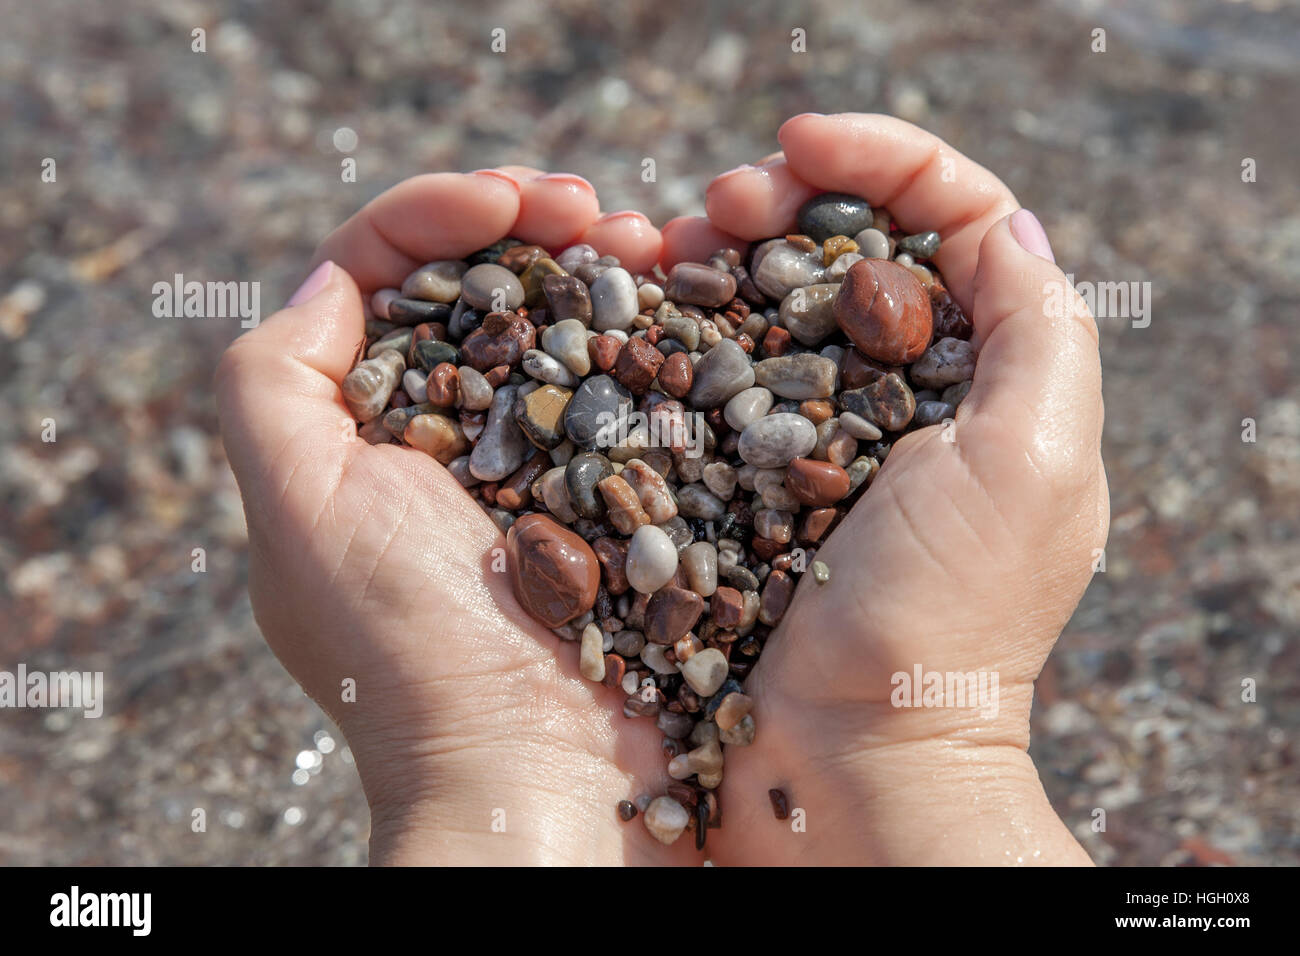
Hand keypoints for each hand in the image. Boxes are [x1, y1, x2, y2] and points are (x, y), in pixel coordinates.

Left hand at [216, 168, 705, 863]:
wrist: (539, 775)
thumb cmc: (411, 648)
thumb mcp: (296, 507)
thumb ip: (274, 380)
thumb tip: (338, 276)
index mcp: (362, 434)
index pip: (386, 279)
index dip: (439, 216)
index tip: (514, 199)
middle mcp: (448, 442)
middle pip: (481, 292)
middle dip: (532, 229)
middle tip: (598, 210)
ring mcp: (539, 469)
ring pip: (562, 330)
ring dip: (600, 270)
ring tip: (648, 242)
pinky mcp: (615, 496)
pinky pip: (631, 391)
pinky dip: (652, 335)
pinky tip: (683, 302)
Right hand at [662, 113, 1105, 864]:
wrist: (850, 756)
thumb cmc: (948, 617)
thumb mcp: (1036, 462)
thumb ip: (1038, 331)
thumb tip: (1004, 225)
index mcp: (981, 379)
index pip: (946, 220)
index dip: (878, 157)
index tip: (795, 140)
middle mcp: (900, 397)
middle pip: (845, 249)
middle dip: (781, 198)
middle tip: (712, 200)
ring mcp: (813, 437)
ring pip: (768, 304)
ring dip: (718, 253)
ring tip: (665, 243)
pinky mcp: (741, 478)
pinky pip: (711, 377)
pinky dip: (678, 329)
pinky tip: (641, 306)